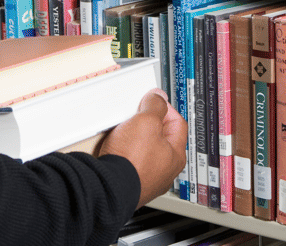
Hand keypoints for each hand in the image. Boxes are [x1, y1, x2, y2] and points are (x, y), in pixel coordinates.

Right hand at [98, 88, 187, 209]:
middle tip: (136, 117)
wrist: (108, 188)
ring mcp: (148, 179)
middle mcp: (165, 170)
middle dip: (147, 124)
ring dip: (134, 138)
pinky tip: (116, 148)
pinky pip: (131, 161)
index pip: (177, 122)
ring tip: (123, 132)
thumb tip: (159, 97)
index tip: (151, 101)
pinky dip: (124, 152)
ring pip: (144, 150)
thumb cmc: (131, 161)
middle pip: (160, 136)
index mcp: (176, 155)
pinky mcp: (131, 183)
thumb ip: (155, 106)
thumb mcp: (146, 121)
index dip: (164, 108)